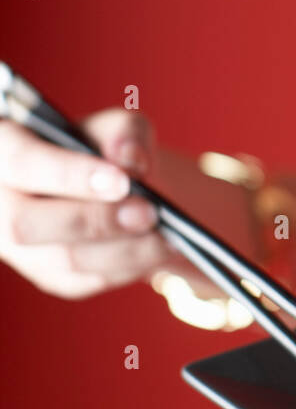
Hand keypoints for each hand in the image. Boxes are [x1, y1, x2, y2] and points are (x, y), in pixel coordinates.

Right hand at [0, 107, 205, 297]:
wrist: (119, 190)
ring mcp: (18, 246)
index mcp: (4, 149)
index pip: (21, 163)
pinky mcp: (49, 275)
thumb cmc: (109, 150)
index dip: (69, 175)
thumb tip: (131, 161)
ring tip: (166, 236)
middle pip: (28, 224)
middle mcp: (0, 202)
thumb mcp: (119, 127)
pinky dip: (126, 267)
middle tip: (149, 213)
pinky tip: (157, 251)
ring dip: (122, 250)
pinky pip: (84, 280)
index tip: (122, 181)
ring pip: (63, 259)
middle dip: (95, 220)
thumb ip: (125, 133)